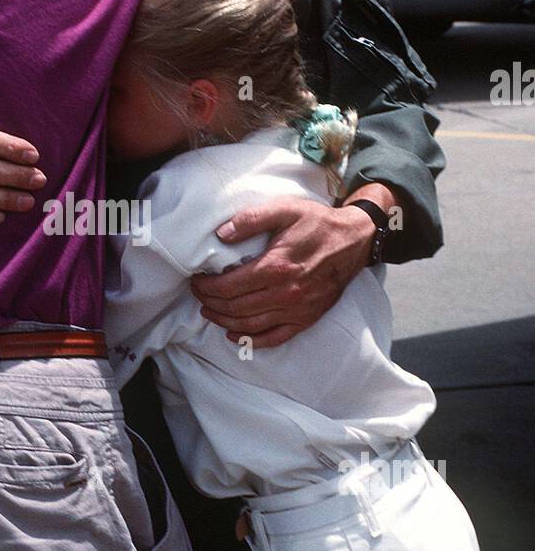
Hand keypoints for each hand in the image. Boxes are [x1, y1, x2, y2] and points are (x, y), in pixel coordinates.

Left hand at [191, 198, 374, 347]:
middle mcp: (285, 293)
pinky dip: (251, 340)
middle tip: (199, 294)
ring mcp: (297, 310)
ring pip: (250, 325)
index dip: (206, 287)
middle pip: (236, 307)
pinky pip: (275, 337)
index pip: (229, 286)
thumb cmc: (318, 223)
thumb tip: (221, 234)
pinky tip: (234, 335)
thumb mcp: (285, 209)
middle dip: (211, 303)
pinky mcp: (306, 319)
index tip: (196, 281)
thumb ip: (251, 219)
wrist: (355, 241)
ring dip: (224, 321)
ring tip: (209, 312)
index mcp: (276, 267)